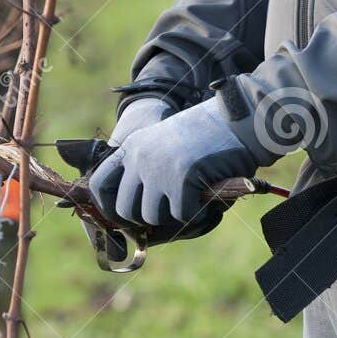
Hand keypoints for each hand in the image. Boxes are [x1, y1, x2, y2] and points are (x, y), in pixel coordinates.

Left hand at [86, 94, 259, 235]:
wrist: (236, 119)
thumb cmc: (207, 135)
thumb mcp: (166, 145)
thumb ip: (147, 171)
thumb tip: (134, 218)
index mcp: (132, 147)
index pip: (100, 184)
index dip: (108, 206)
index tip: (124, 216)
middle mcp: (139, 158)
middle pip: (124, 209)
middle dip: (144, 218)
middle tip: (166, 213)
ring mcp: (158, 169)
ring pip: (151, 217)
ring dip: (172, 216)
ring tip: (190, 199)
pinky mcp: (181, 180)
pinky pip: (181, 215)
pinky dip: (196, 212)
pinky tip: (206, 196)